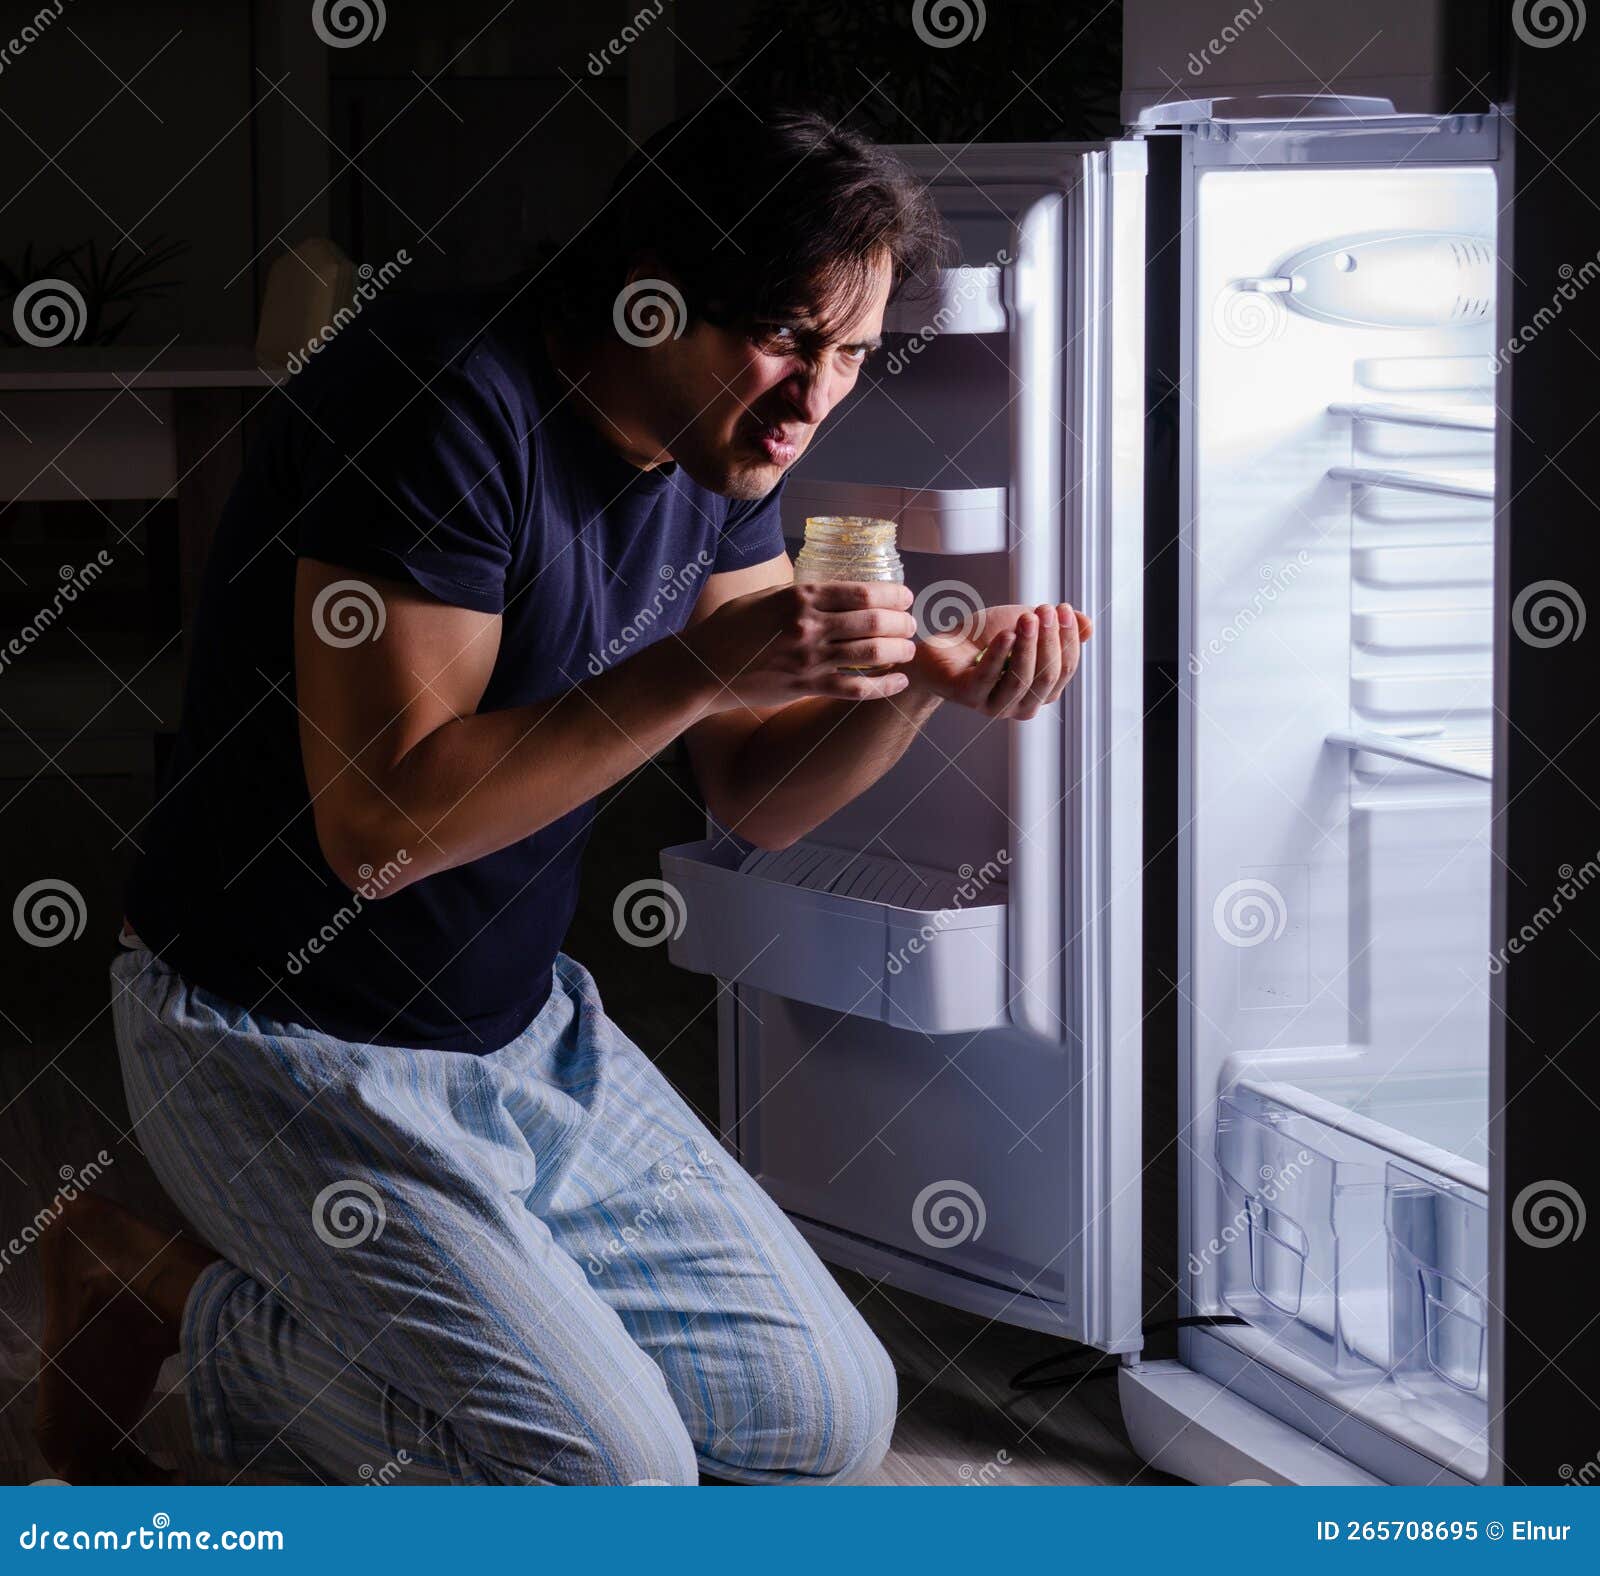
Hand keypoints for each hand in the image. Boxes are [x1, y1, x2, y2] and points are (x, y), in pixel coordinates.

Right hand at [682, 580, 917, 711]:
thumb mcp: (767, 596)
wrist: (703, 667)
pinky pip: (854, 688)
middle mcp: (808, 625)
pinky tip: (898, 682)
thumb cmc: (732, 627)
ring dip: (899, 652)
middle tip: (911, 624)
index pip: (862, 591)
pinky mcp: (804, 686)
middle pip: (874, 622)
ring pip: (870, 654)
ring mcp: (808, 658)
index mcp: (800, 595)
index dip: (893, 594)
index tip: (905, 597)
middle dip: (902, 623)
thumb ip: (802, 593)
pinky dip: (882, 685)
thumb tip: (839, 592)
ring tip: (908, 651)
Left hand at [902, 602, 1091, 717]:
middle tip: (1045, 610)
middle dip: (1050, 641)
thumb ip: (1057, 627)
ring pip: (1021, 680)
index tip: (1062, 609)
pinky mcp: (968, 697)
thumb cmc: (987, 639)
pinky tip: (1005, 634)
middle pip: (1047, 677)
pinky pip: (988, 678)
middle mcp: (1022, 706)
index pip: (1065, 670)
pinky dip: (999, 655)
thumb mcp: (1027, 626)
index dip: (1068, 640)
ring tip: (1027, 618)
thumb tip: (1089, 625)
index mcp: (1041, 692)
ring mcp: (995, 706)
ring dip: (1028, 646)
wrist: (943, 646)